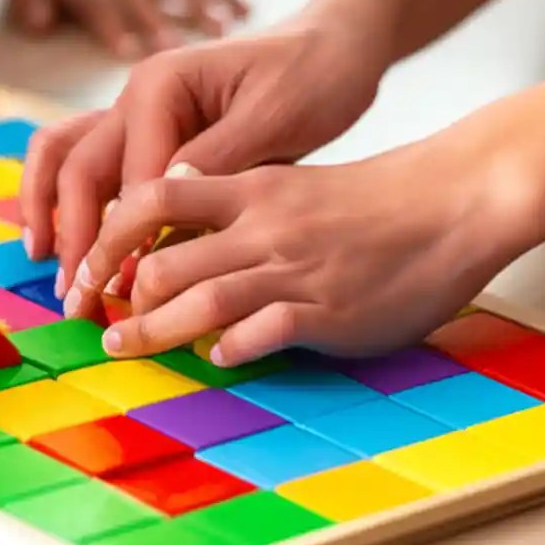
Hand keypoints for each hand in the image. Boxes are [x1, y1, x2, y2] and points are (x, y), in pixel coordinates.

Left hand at [7, 0, 247, 56]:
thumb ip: (32, 1)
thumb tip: (38, 19)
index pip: (104, 11)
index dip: (116, 30)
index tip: (132, 50)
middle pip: (146, 6)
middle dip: (163, 25)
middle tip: (186, 49)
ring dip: (203, 10)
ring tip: (229, 29)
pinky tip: (247, 10)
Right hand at [21, 13, 395, 291]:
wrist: (331, 48)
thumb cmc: (311, 76)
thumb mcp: (273, 118)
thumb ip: (215, 159)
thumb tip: (163, 204)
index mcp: (159, 86)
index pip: (128, 176)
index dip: (124, 239)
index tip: (127, 291)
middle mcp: (135, 96)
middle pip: (78, 169)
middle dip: (74, 236)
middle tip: (77, 297)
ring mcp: (136, 113)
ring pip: (66, 157)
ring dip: (49, 210)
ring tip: (43, 262)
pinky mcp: (149, 133)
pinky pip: (92, 163)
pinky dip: (72, 200)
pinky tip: (68, 240)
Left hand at [62, 135, 536, 364]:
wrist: (453, 201)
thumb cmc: (376, 200)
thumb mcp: (297, 186)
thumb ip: (243, 208)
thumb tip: (184, 236)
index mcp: (252, 189)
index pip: (154, 197)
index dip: (110, 234)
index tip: (90, 267)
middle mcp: (263, 227)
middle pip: (164, 258)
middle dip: (122, 296)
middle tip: (101, 323)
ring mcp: (294, 270)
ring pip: (201, 297)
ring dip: (154, 329)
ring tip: (124, 348)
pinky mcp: (327, 309)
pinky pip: (262, 330)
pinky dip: (230, 347)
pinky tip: (216, 358)